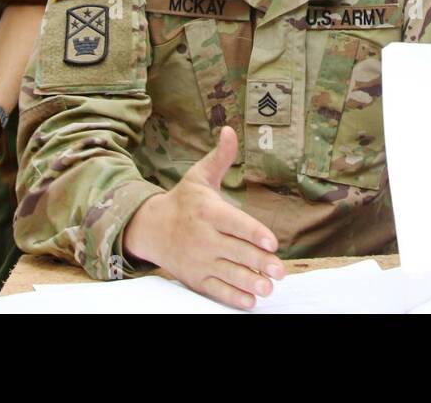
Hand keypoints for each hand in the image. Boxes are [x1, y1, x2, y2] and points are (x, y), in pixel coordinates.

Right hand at [122, 127, 285, 308]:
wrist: (150, 228)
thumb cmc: (183, 201)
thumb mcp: (198, 176)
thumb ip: (220, 157)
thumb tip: (229, 130)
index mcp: (207, 211)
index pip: (234, 223)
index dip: (254, 233)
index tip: (272, 243)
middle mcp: (202, 237)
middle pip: (235, 251)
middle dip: (259, 262)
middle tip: (280, 271)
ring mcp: (199, 260)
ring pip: (228, 273)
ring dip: (249, 282)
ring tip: (268, 287)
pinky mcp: (195, 278)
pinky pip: (215, 290)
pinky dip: (232, 297)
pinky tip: (250, 300)